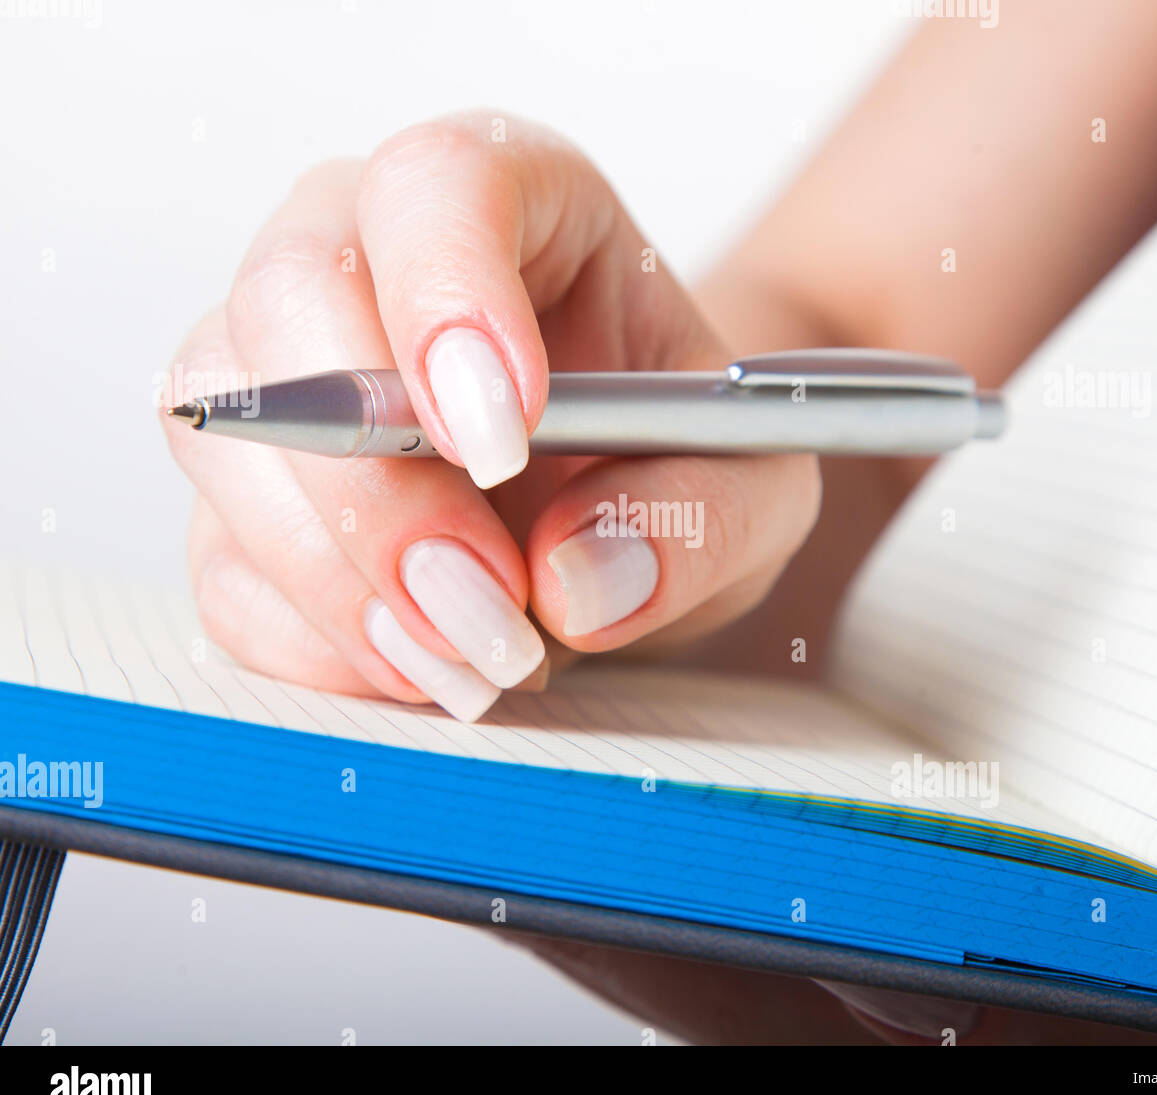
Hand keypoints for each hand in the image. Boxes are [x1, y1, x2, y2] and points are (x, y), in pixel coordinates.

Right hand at [162, 111, 820, 720]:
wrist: (633, 504)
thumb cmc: (688, 459)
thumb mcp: (755, 488)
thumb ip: (699, 517)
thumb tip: (577, 575)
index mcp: (515, 200)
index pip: (437, 185)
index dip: (448, 297)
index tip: (503, 439)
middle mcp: (372, 258)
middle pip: (289, 298)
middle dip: (379, 480)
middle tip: (488, 601)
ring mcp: (290, 371)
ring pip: (220, 427)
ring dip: (338, 572)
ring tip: (476, 656)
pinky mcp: (255, 492)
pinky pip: (222, 558)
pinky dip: (312, 637)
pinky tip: (421, 666)